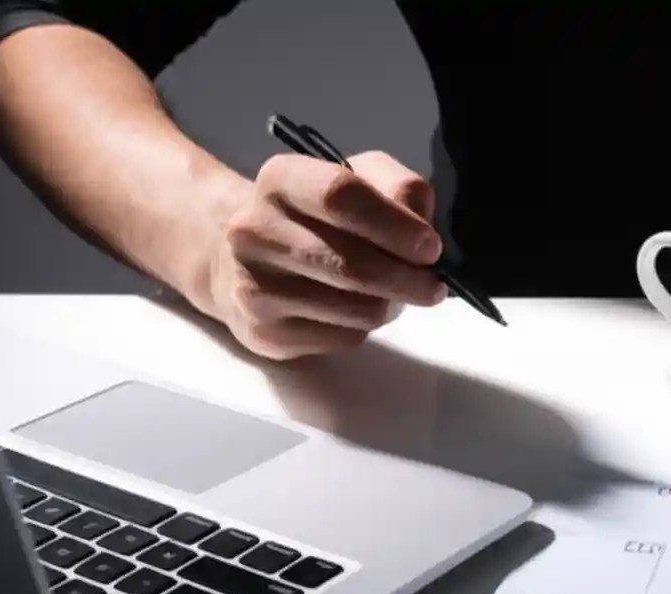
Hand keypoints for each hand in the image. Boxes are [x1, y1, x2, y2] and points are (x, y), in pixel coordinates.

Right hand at [205, 151, 446, 359]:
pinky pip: (345, 338)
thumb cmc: (316, 215)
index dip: (396, 225)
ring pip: (357, 309)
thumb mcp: (360, 178)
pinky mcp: (266, 332)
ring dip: (392, 304)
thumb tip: (424, 235)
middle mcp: (255, 231)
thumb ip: (399, 189)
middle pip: (353, 264)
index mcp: (280, 180)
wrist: (239, 261)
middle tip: (432, 284)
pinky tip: (358, 309)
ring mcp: (255, 286)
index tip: (430, 247)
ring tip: (395, 293)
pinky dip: (366, 326)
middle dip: (408, 278)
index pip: (341, 196)